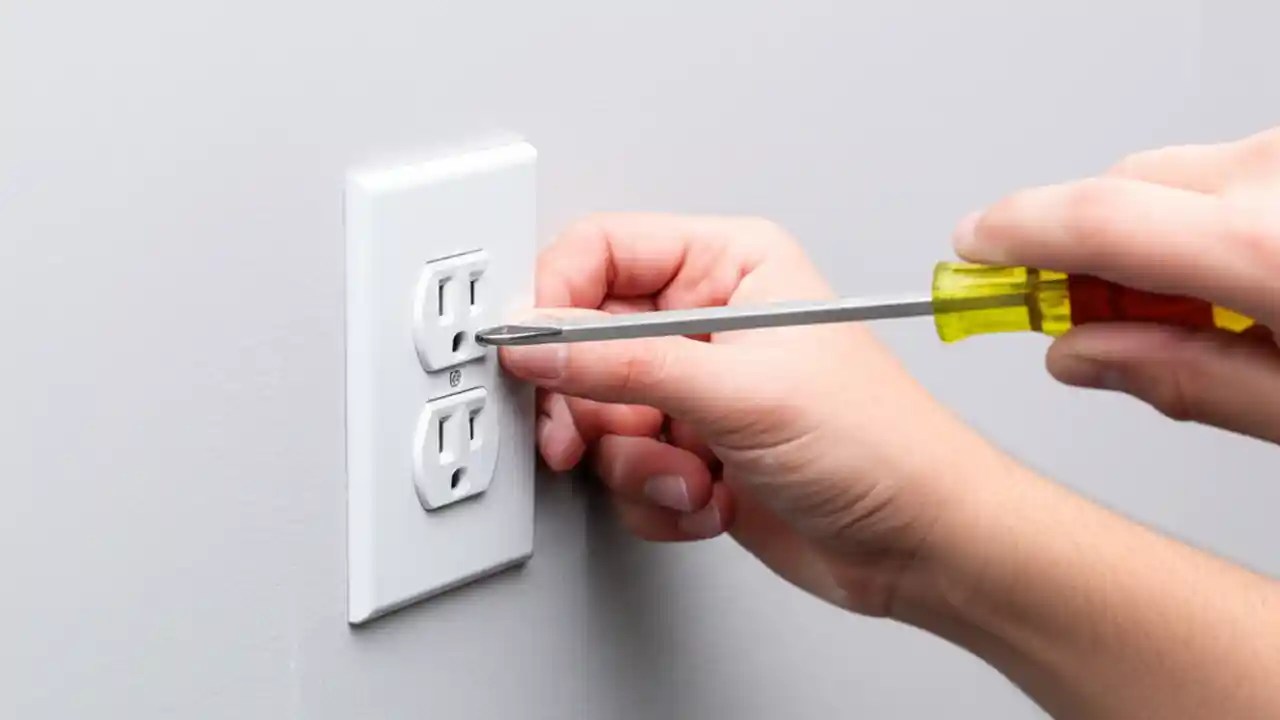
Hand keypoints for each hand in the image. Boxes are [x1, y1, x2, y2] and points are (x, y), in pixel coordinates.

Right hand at [500, 214, 1006, 614]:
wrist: (918, 544)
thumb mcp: (740, 391)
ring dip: (636, 461)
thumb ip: (621, 362)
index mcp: (728, 266)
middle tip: (583, 432)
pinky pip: (622, 467)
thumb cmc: (879, 447)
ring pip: (597, 415)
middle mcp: (704, 322)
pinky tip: (709, 498)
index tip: (526, 351)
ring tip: (691, 472)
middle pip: (584, 341)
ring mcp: (695, 391)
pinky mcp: (690, 451)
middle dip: (588, 403)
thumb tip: (537, 338)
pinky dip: (655, 496)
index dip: (553, 300)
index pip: (600, 253)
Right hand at [954, 126, 1279, 441]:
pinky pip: (1231, 166)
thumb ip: (1193, 378)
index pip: (1099, 220)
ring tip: (1226, 302)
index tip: (975, 245)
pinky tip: (1264, 267)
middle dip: (1096, 252)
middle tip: (1118, 323)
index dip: (1018, 232)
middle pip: (1126, 188)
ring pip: (1176, 172)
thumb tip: (1085, 355)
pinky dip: (1220, 213)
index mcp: (1272, 248)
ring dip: (1165, 232)